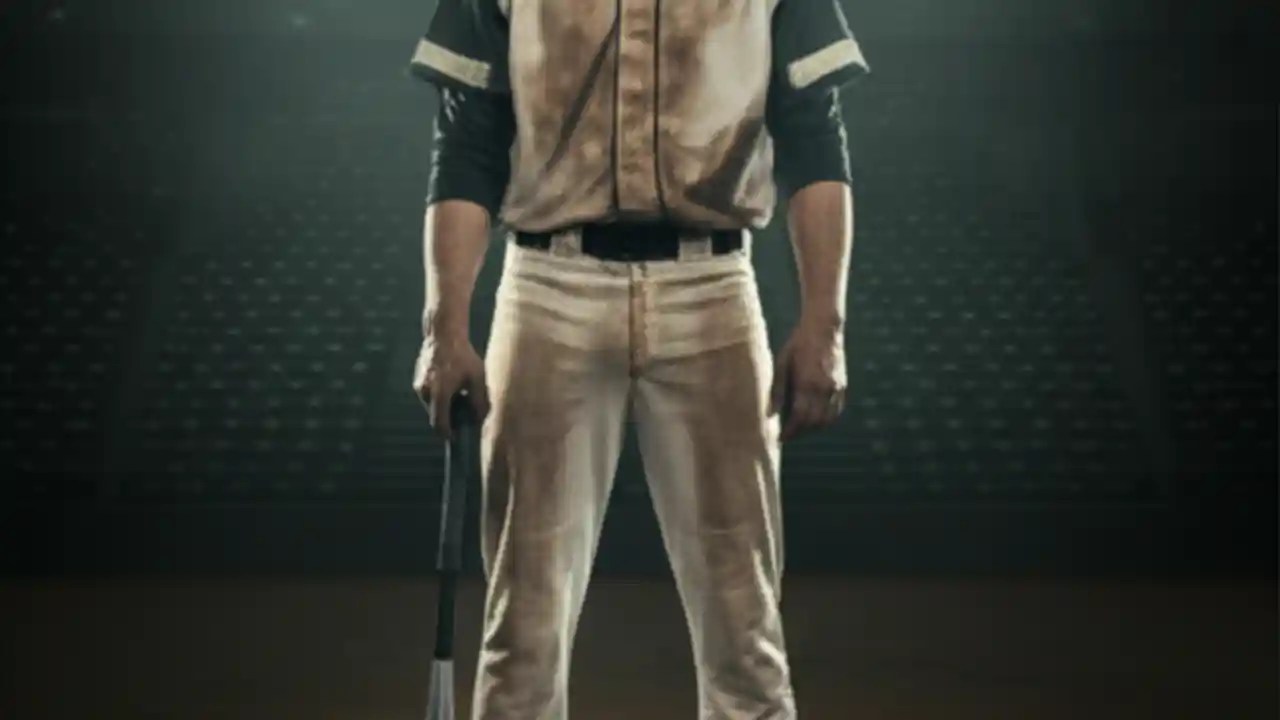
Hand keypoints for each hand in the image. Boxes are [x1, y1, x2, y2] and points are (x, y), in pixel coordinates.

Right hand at [412, 333, 490, 439]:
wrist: (443, 335)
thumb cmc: (463, 356)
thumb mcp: (476, 378)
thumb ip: (478, 401)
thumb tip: (479, 420)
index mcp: (439, 393)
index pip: (439, 424)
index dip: (447, 434)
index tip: (455, 438)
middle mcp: (425, 392)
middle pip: (436, 415)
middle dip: (448, 417)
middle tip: (463, 412)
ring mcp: (419, 385)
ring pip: (432, 405)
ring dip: (444, 405)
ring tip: (459, 392)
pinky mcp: (417, 379)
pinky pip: (428, 395)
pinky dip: (438, 395)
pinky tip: (451, 383)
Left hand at [767, 317, 847, 441]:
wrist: (824, 329)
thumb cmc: (798, 344)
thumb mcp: (781, 363)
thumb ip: (777, 390)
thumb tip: (770, 414)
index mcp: (807, 383)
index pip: (800, 418)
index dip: (790, 432)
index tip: (781, 438)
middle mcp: (824, 389)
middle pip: (814, 423)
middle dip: (801, 432)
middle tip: (789, 434)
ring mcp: (836, 388)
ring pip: (827, 420)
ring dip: (814, 428)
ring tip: (801, 427)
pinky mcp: (843, 385)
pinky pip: (836, 411)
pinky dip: (827, 419)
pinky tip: (816, 418)